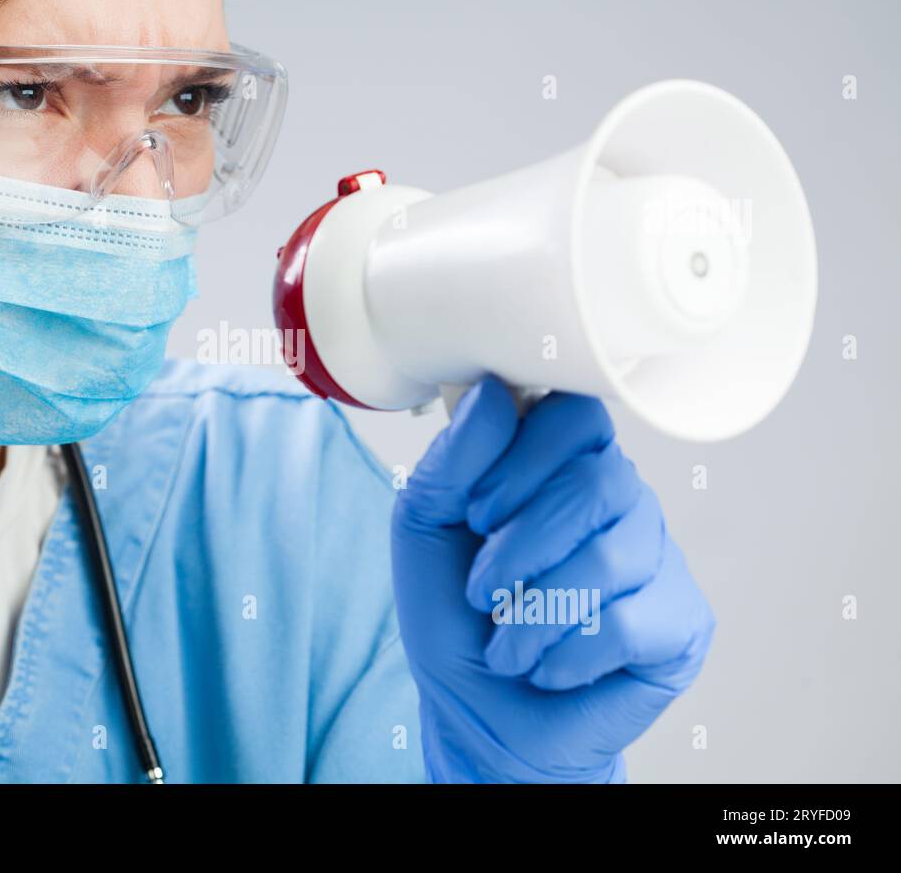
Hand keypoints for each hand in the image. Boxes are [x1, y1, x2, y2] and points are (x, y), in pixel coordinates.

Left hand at [390, 376, 715, 782]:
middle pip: (600, 483)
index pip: (576, 413)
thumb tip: (494, 392)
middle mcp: (622, 500)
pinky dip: (569, 654)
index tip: (478, 511)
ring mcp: (658, 558)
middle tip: (481, 591)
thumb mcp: (425, 528)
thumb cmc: (456, 614)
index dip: (525, 458)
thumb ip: (452, 461)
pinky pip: (632, 623)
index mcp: (563, 464)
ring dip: (536, 612)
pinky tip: (547, 668)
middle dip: (521, 547)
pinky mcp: (681, 623)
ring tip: (507, 643)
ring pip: (613, 558)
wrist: (479, 713)